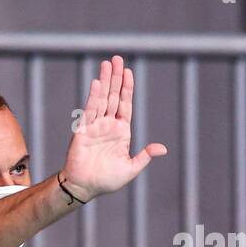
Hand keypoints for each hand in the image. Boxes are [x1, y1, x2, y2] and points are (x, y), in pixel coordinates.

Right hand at [61, 55, 167, 201]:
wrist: (84, 187)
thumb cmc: (106, 180)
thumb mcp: (131, 169)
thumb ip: (144, 157)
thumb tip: (162, 148)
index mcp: (121, 131)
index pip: (125, 104)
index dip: (127, 88)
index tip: (128, 72)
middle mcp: (108, 125)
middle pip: (113, 96)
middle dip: (116, 78)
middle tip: (117, 59)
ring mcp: (95, 126)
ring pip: (102, 99)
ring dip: (105, 81)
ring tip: (107, 63)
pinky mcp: (83, 131)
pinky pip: (90, 111)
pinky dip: (94, 97)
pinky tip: (97, 83)